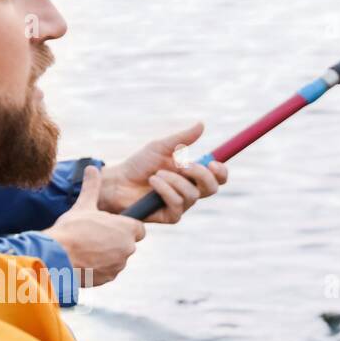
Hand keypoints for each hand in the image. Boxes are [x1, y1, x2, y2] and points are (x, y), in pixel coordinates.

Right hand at [44, 166, 144, 286]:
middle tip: (93, 236)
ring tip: (85, 247)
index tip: (110, 225)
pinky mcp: (109, 278)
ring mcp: (119, 265)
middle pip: (127, 243)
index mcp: (126, 229)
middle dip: (114, 240)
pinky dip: (98, 267)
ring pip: (117, 258)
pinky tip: (83, 260)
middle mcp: (128, 248)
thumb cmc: (71, 229)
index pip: (138, 228)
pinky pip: (108, 271)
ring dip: (106, 254)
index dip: (125, 226)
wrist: (57, 257)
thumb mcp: (83, 205)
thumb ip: (92, 187)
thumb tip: (92, 167)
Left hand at [97, 122, 228, 222]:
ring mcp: (182, 205)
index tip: (213, 163)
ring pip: (192, 194)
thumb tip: (201, 124)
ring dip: (173, 180)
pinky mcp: (171, 215)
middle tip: (185, 166)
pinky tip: (153, 182)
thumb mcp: (161, 147)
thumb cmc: (139, 165)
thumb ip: (182, 139)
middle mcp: (190, 191)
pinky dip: (165, 190)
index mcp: (192, 175)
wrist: (118, 181)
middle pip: (212, 188)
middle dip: (201, 175)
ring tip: (156, 174)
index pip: (217, 178)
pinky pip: (177, 203)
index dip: (221, 172)